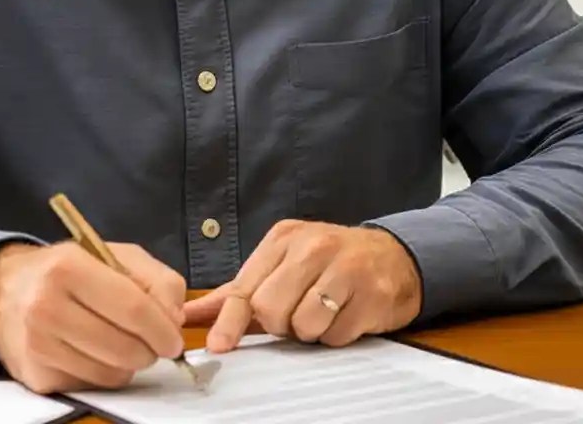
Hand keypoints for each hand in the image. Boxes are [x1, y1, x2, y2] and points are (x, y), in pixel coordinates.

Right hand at [0, 241, 185, 393]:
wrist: (4, 290)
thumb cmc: (67, 271)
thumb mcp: (115, 255)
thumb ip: (158, 279)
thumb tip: (173, 320)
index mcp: (68, 267)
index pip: (134, 309)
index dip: (163, 330)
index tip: (174, 339)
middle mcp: (46, 306)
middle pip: (125, 348)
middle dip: (150, 351)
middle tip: (152, 344)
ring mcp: (37, 345)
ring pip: (111, 374)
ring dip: (128, 364)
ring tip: (120, 342)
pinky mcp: (36, 375)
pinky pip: (91, 385)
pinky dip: (103, 374)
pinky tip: (94, 352)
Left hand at [183, 220, 421, 352]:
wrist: (393, 256)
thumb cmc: (328, 263)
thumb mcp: (281, 265)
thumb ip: (236, 293)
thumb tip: (188, 313)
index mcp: (284, 238)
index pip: (246, 287)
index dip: (230, 321)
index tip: (219, 345)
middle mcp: (314, 247)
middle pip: (272, 309)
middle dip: (280, 323)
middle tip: (296, 312)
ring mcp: (346, 268)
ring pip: (304, 325)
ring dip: (310, 331)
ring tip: (323, 311)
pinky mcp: (373, 294)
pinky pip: (336, 336)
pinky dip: (336, 335)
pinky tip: (346, 314)